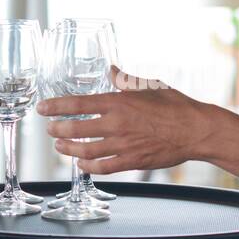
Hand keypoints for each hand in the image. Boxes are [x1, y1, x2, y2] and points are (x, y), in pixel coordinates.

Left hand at [36, 66, 214, 174]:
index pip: (77, 103)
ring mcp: (123, 145)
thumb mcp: (149, 86)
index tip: (43, 109)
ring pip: (85, 151)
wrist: (195, 130)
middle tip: (50, 129)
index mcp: (119, 102)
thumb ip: (126, 80)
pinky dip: (88, 167)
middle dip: (57, 129)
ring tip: (60, 146)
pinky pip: (103, 167)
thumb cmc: (176, 105)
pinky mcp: (132, 161)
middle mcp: (116, 124)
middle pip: (75, 129)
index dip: (55, 106)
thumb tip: (112, 70)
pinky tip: (81, 164)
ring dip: (68, 149)